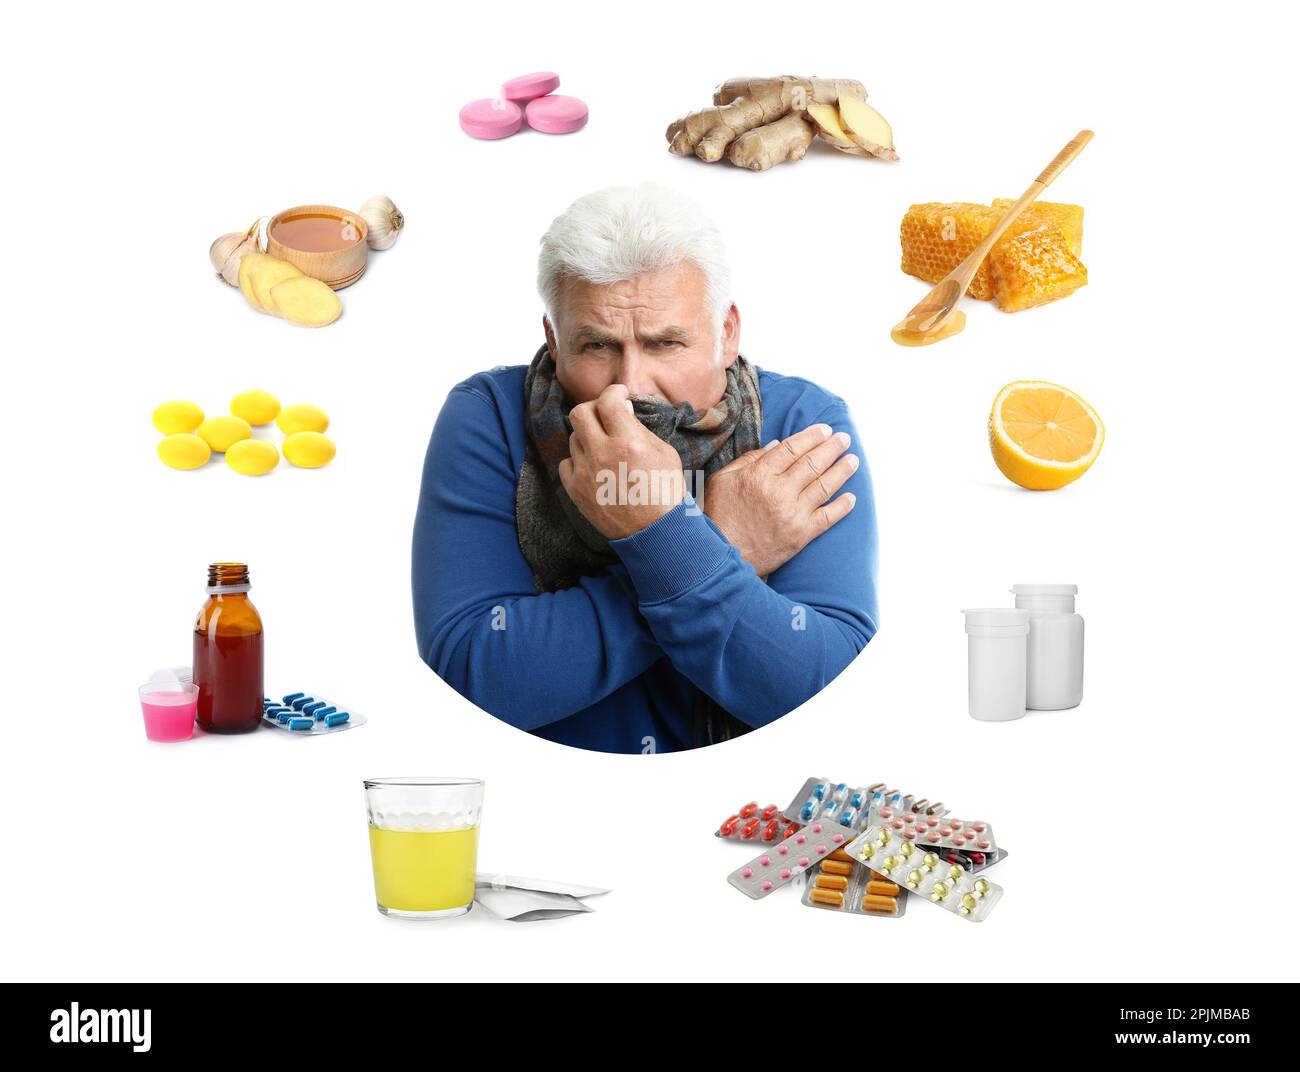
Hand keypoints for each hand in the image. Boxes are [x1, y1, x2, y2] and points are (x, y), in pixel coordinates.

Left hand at [559, 384, 686, 539]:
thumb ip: (641, 428)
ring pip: (574, 438)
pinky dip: (578, 462)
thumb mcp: (665, 452)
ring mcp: (585, 474)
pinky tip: (594, 467)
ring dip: (588, 437)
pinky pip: (566, 464)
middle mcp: (602, 454)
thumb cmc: (666, 492)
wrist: (656, 532)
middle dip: (593, 408)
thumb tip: (623, 409)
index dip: (614, 391)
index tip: (619, 395)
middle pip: (579, 413)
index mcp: (628, 442)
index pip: (608, 401)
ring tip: (604, 447)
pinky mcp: (576, 491)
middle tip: (605, 415)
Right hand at [702, 422, 857, 575]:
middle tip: (844, 439)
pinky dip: (842, 506)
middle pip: (812, 463)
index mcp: (759, 475)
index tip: (825, 430)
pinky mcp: (801, 535)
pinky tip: (852, 498)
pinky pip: (828, 517)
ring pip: (824, 486)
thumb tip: (775, 445)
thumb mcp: (721, 480)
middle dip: (832, 448)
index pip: (792, 448)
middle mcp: (779, 491)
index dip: (812, 436)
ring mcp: (793, 513)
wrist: (721, 556)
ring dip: (842, 471)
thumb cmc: (719, 516)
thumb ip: (748, 460)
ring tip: (853, 460)